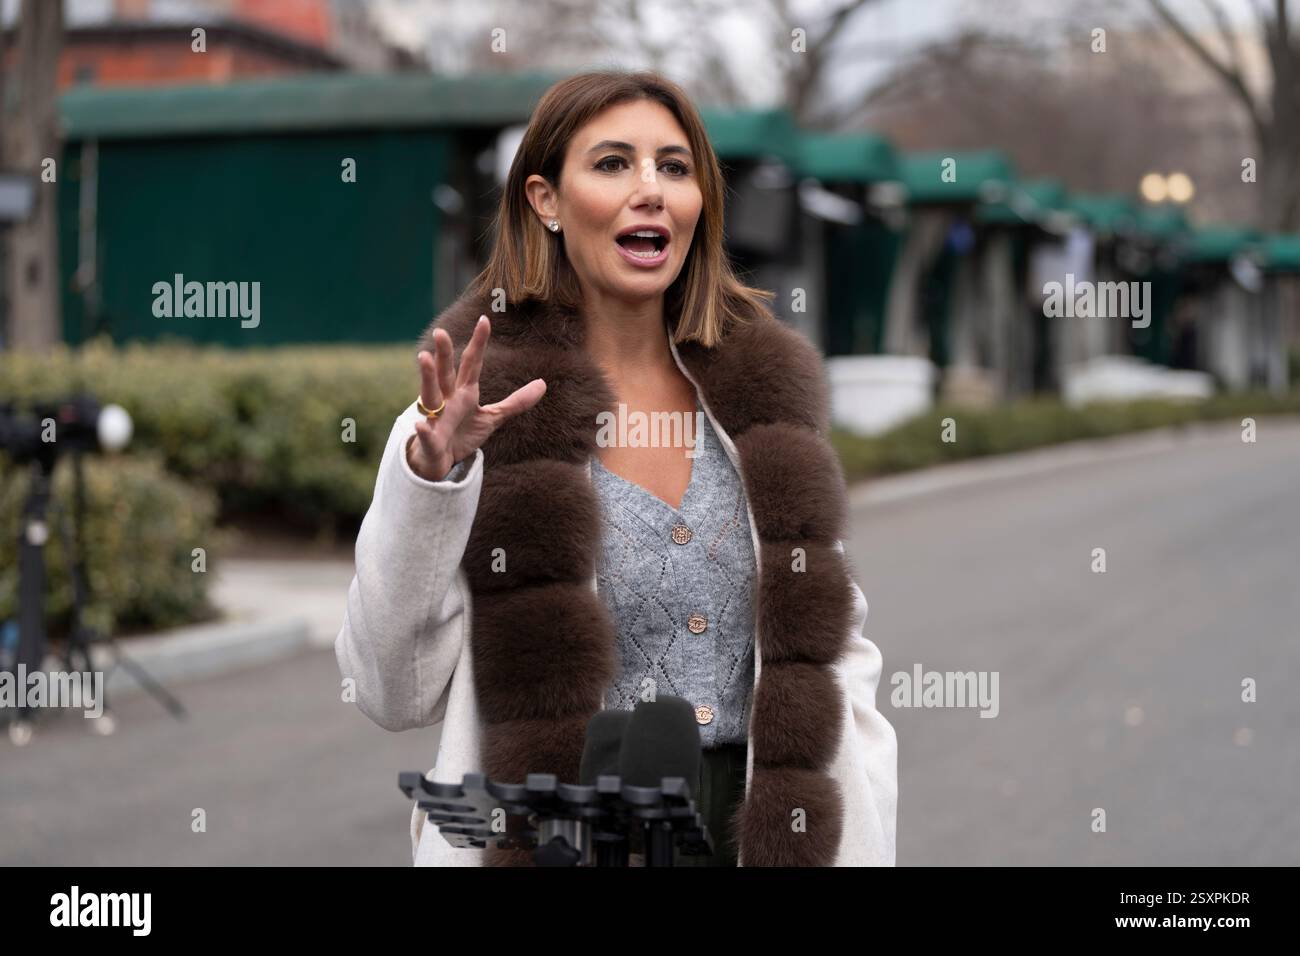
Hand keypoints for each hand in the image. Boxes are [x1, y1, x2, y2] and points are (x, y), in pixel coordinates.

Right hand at [406, 315, 545, 480]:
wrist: (441, 460)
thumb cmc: (463, 434)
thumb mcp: (492, 417)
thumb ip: (516, 402)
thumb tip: (543, 384)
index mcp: (464, 392)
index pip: (472, 363)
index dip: (478, 343)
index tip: (485, 320)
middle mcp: (447, 399)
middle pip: (446, 372)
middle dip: (444, 353)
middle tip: (442, 332)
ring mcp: (437, 418)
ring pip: (430, 394)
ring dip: (427, 377)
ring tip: (424, 357)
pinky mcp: (431, 440)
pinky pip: (427, 434)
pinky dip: (423, 430)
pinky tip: (421, 426)